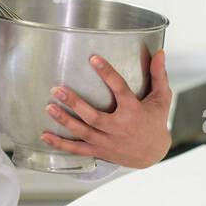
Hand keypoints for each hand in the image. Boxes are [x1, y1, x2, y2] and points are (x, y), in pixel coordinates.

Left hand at [40, 50, 171, 168]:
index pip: (120, 89)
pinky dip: (60, 144)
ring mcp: (108, 142)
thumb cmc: (155, 121)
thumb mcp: (161, 98)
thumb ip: (158, 75)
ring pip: (83, 133)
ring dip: (65, 121)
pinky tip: (44, 136)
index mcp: (134, 111)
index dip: (107, 73)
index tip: (93, 59)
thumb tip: (160, 52)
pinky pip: (77, 149)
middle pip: (95, 117)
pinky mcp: (99, 151)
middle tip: (57, 90)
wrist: (153, 154)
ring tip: (48, 108)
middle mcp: (119, 128)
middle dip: (75, 104)